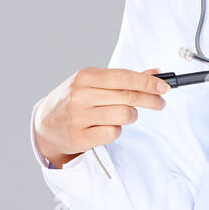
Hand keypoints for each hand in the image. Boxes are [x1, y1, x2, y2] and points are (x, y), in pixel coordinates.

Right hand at [34, 66, 169, 167]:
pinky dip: (117, 130)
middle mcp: (80, 95)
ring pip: (124, 116)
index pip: (124, 77)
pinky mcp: (80, 137)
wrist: (45, 124)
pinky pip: (113, 133)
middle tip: (160, 103)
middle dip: (150, 100)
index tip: (164, 88)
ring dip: (131, 116)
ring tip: (124, 115)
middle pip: (128, 97)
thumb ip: (123, 79)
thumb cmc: (74, 100)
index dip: (147, 83)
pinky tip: (108, 127)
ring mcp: (79, 117)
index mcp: (85, 76)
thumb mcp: (93, 83)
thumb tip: (155, 73)